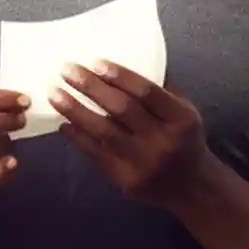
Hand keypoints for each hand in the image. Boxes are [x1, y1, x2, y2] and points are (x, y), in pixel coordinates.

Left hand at [49, 60, 215, 207]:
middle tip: (66, 70)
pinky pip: (96, 155)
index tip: (95, 63)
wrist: (192, 188)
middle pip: (122, 109)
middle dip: (91, 87)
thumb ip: (160, 90)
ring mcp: (143, 163)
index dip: (120, 76)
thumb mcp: (185, 112)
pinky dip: (77, 137)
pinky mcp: (126, 181)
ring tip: (55, 94)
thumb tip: (125, 61)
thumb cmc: (185, 139)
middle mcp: (163, 141)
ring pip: (104, 132)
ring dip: (75, 111)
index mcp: (181, 119)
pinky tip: (63, 124)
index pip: (146, 92)